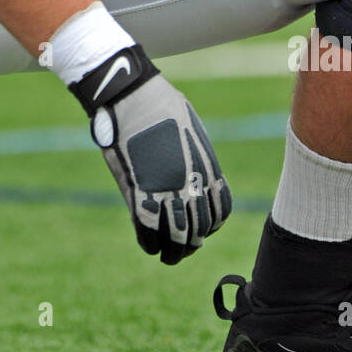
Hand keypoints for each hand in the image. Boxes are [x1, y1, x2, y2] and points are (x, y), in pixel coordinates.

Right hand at [68, 46, 231, 263]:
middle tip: (185, 250)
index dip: (211, 225)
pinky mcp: (139, 191)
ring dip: (173, 251)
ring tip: (168, 257)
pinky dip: (149, 243)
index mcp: (206, 168)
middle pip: (199, 228)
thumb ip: (192, 156)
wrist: (133, 94)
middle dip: (193, 244)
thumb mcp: (189, 128)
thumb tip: (192, 171)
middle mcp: (190, 184)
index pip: (219, 211)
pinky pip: (148, 230)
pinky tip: (148, 246)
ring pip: (177, 235)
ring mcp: (165, 189)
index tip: (202, 228)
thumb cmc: (159, 103)